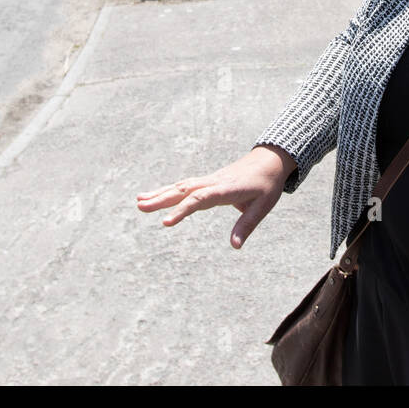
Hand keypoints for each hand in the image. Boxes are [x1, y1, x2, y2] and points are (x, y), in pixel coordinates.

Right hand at [136, 145, 297, 249]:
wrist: (270, 160)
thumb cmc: (267, 185)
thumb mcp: (262, 206)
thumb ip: (247, 225)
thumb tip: (235, 247)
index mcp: (226, 189)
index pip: (200, 199)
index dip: (182, 210)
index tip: (165, 223)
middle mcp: (213, 182)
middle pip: (184, 191)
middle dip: (161, 199)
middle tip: (139, 207)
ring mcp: (209, 180)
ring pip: (181, 186)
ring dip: (160, 194)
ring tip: (139, 201)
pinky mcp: (208, 181)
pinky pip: (185, 185)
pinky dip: (169, 190)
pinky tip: (156, 195)